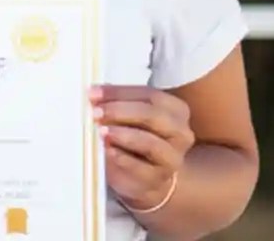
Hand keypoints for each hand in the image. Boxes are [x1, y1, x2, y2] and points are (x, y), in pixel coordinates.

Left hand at [90, 84, 193, 211]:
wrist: (148, 178)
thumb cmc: (138, 139)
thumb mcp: (131, 118)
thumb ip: (118, 104)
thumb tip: (94, 95)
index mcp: (176, 110)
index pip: (148, 95)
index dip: (119, 93)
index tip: (93, 92)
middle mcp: (180, 133)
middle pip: (152, 116)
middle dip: (120, 111)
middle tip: (96, 111)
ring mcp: (172, 158)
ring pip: (150, 143)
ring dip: (123, 135)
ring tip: (101, 131)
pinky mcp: (158, 180)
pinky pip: (140, 168)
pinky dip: (121, 158)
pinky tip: (107, 151)